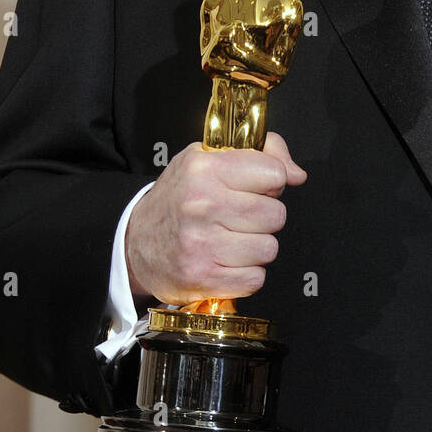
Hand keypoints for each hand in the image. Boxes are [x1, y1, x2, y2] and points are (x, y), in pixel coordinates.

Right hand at [125, 132, 306, 305]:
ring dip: (257, 246)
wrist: (135, 243)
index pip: (274, 173)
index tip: (256, 187)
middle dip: (266, 216)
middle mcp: (202, 205)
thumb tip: (297, 174)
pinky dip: (247, 274)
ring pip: (269, 248)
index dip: (271, 181)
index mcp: (204, 169)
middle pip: (276, 214)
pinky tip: (228, 262)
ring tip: (232, 239)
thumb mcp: (209, 158)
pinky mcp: (203, 278)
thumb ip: (261, 153)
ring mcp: (201, 244)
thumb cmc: (179, 197)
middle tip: (242, 216)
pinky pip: (256, 279)